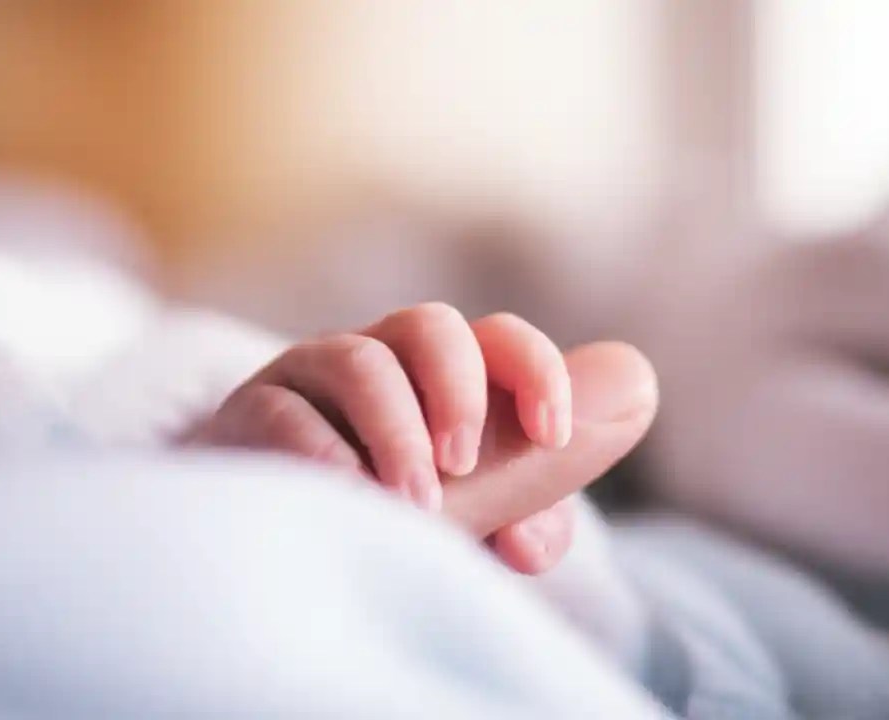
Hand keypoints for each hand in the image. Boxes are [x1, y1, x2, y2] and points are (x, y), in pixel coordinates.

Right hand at [188, 303, 656, 572]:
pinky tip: (346, 491)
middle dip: (458, 390)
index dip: (536, 371)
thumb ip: (547, 473)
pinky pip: (281, 410)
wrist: (278, 544)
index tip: (554, 432)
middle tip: (464, 466)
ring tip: (417, 505)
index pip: (499, 340)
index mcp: (441, 376)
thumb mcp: (476, 513)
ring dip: (396, 430)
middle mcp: (380, 360)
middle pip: (430, 326)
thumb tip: (638, 387)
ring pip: (359, 360)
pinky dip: (320, 450)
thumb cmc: (390, 516)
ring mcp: (311, 381)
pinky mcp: (250, 416)